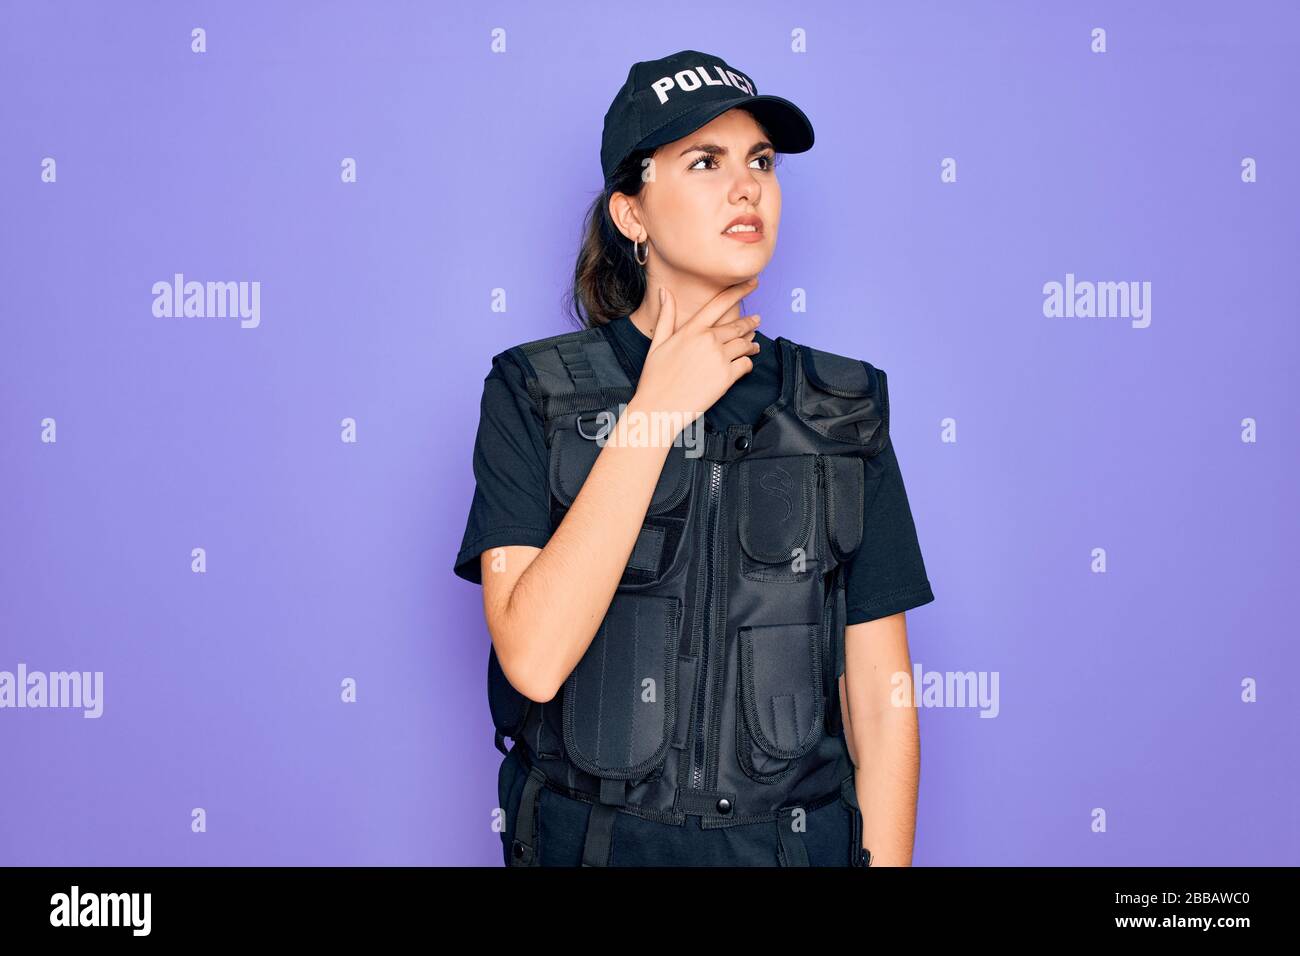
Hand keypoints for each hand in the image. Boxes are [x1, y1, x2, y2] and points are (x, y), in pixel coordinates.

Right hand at [633, 278, 761, 433]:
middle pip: (737, 326)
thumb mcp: (658, 342)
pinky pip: (745, 365)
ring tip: (754, 345)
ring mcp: (719, 358)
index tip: (752, 282)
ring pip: (744, 344)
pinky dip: (748, 364)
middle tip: (757, 319)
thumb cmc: (655, 377)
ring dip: (751, 344)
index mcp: (692, 329)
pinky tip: (746, 364)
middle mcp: (708, 340)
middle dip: (750, 322)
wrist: (659, 408)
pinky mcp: (726, 377)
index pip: (720, 303)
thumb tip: (665, 292)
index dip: (739, 291)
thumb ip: (666, 316)